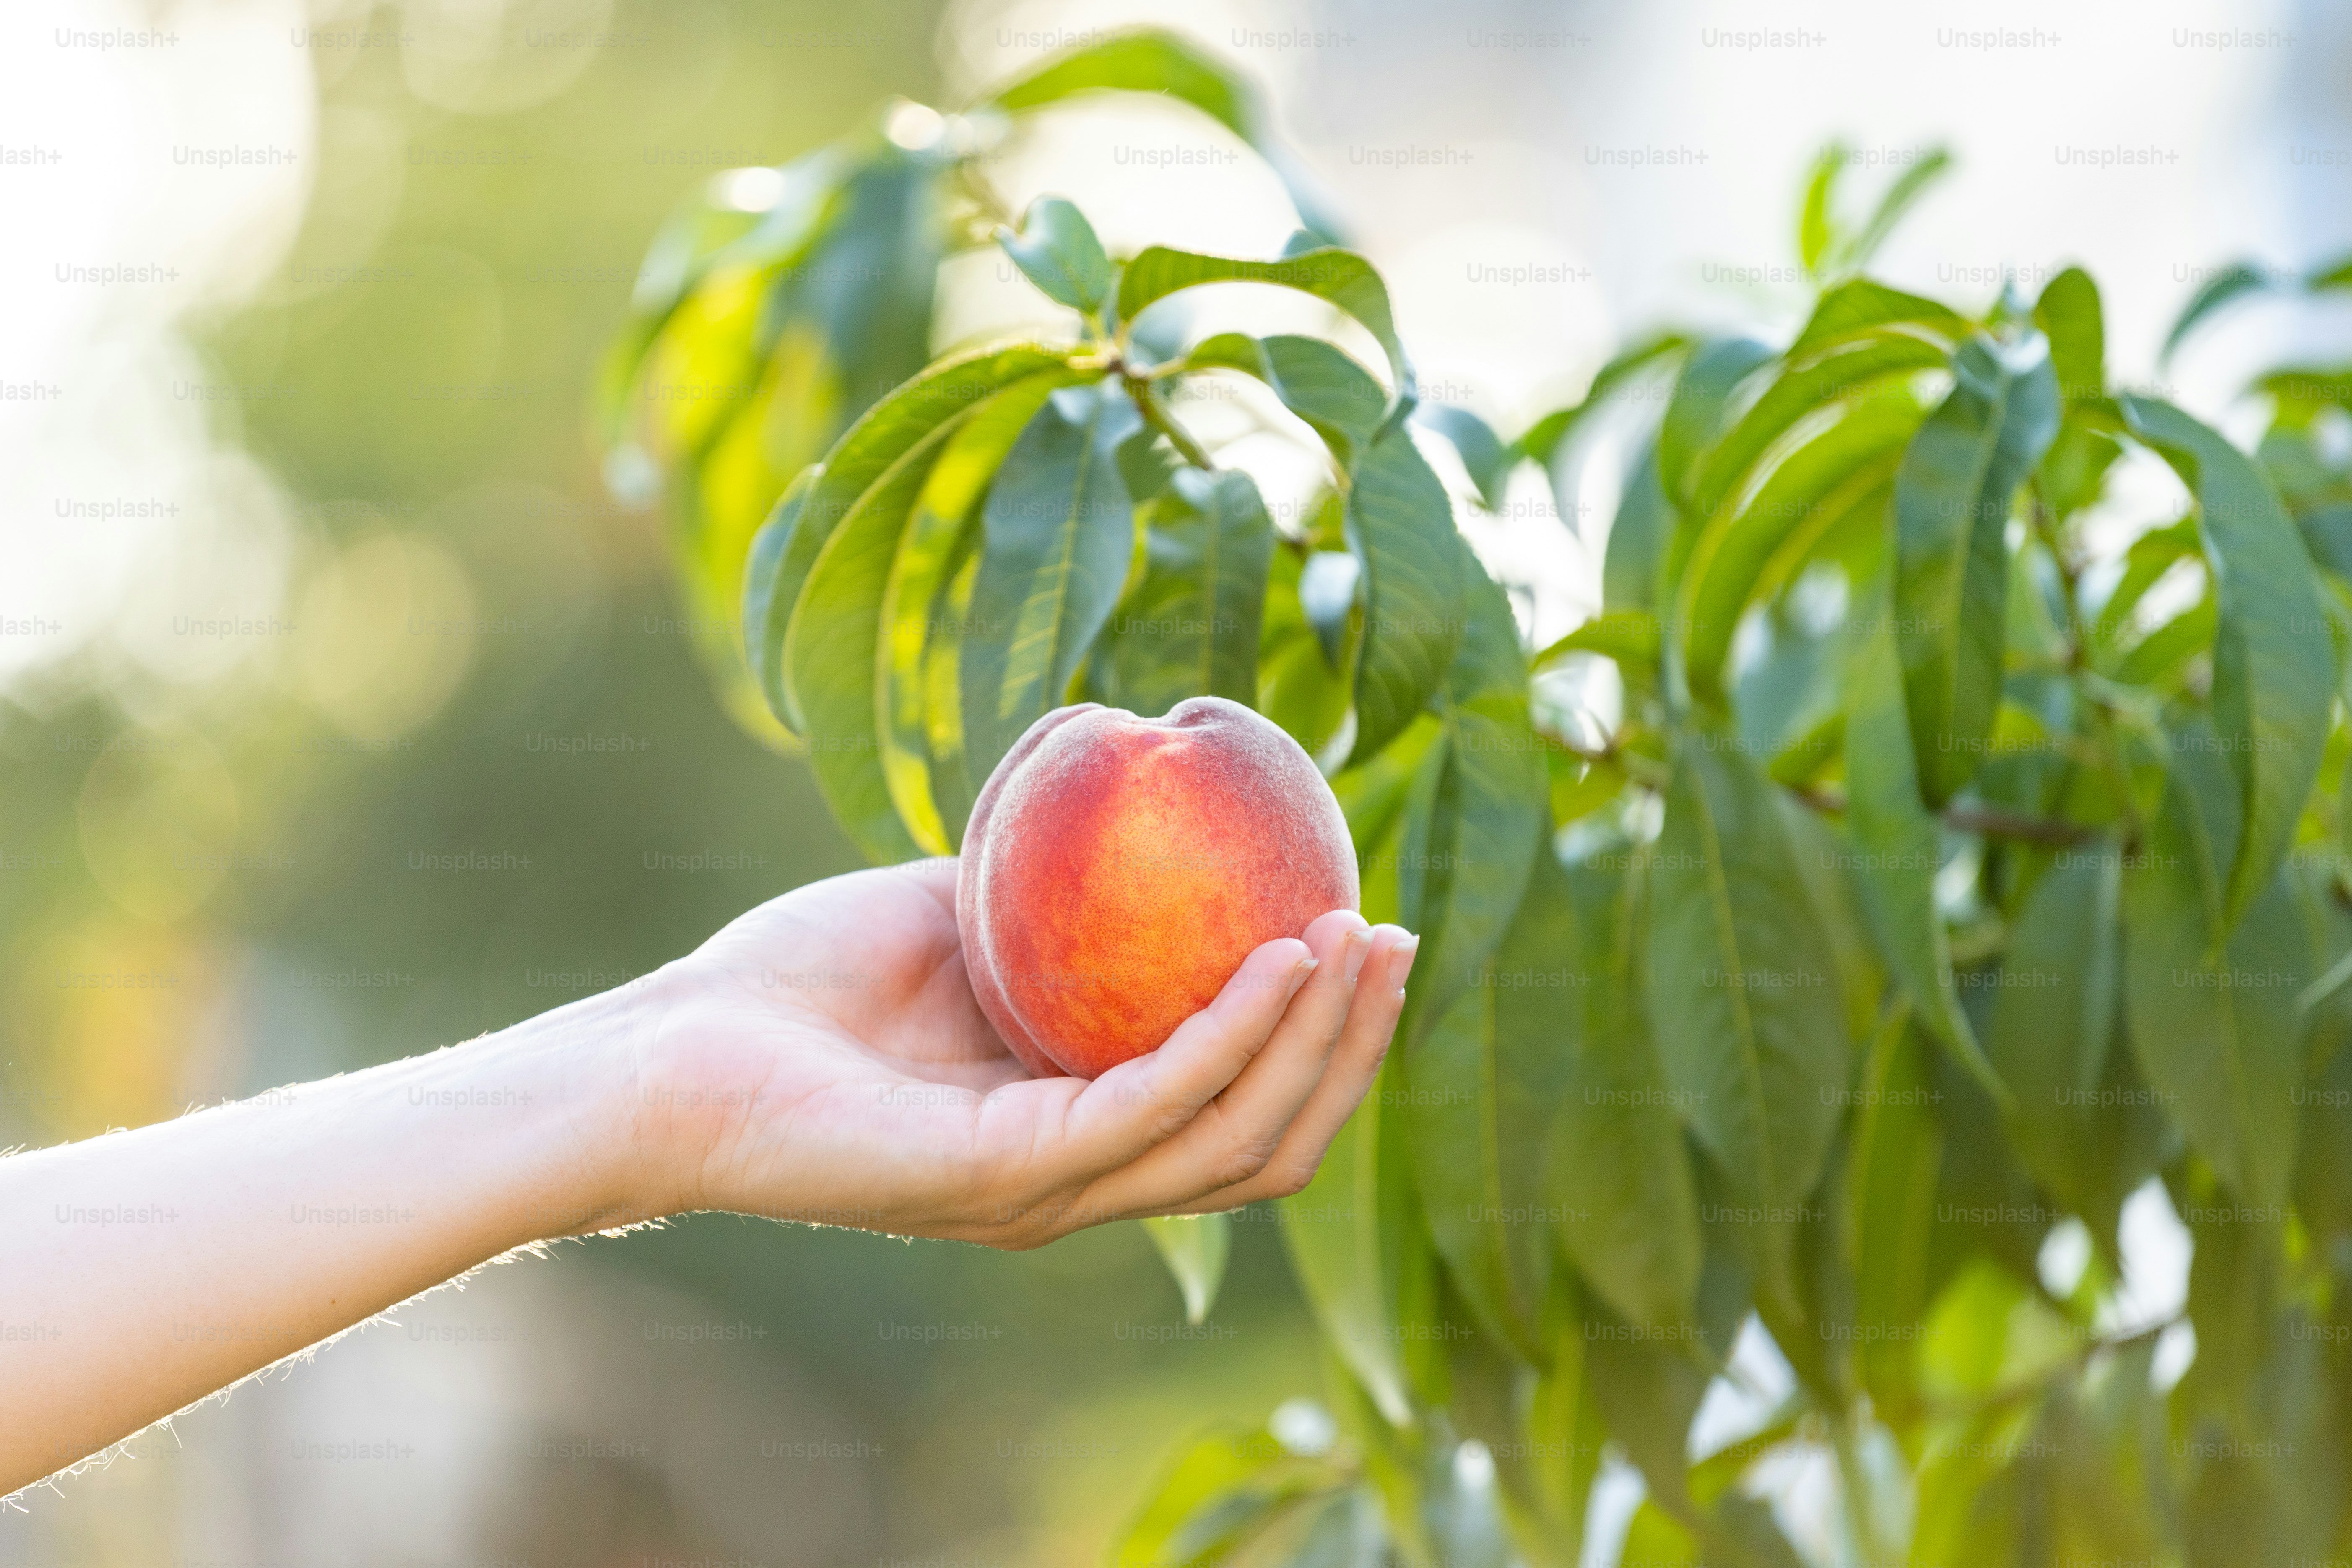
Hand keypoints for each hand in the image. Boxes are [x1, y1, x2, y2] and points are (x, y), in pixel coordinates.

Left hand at [615, 858, 1417, 1246]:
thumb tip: (1144, 813)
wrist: (670, 1051)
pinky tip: (1278, 957)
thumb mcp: (959, 917)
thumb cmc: (797, 984)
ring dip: (1316, 1040)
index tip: (1364, 929)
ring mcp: (1045, 1191)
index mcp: (1074, 1131)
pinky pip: (1153, 1107)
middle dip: (1350, 1046)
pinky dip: (1233, 1035)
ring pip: (1233, 1139)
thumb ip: (1056, 901)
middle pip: (1266, 1142)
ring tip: (1360, 935)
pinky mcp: (1002, 1179)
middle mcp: (1076, 1179)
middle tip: (1395, 935)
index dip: (1320, 1038)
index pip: (1237, 1111)